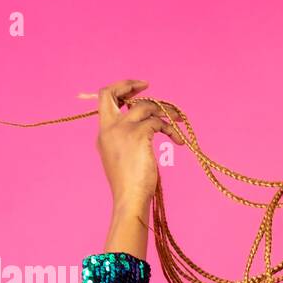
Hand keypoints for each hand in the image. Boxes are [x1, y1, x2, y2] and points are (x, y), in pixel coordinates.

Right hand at [93, 78, 186, 210]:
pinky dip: (170, 129)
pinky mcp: (138, 135)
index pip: (103, 100)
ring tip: (178, 121)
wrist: (130, 199)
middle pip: (112, 92)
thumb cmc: (130, 185)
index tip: (136, 90)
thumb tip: (148, 127)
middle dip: (129, 84)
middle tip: (148, 86)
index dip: (119, 90)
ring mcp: (122, 130)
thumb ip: (127, 139)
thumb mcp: (124, 158)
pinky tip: (178, 141)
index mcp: (103, 133)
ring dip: (164, 111)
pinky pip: (158, 122)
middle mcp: (109, 128)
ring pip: (144, 106)